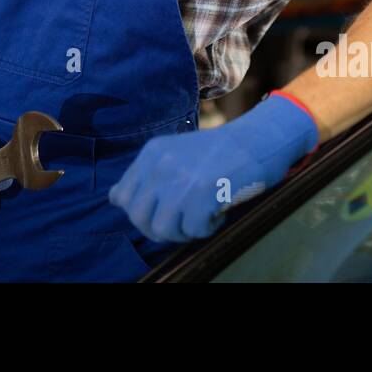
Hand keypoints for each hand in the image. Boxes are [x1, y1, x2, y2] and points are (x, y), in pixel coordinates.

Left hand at [109, 93, 317, 242]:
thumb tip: (114, 199)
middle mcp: (160, 165)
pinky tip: (219, 211)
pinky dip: (208, 228)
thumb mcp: (174, 154)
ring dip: (184, 231)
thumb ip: (146, 176)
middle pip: (138, 218)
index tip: (163, 211)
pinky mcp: (202, 194)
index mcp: (151, 154)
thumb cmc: (218, 153)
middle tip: (184, 221)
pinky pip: (194, 231)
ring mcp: (180, 180)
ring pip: (162, 230)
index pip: (121, 196)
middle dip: (160, 228)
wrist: (256, 141)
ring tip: (202, 216)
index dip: (140, 213)